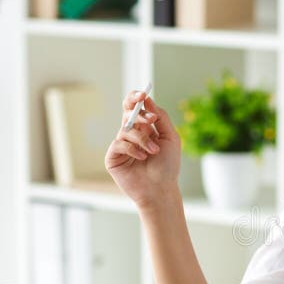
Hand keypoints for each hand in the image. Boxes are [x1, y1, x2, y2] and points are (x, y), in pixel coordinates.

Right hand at [104, 90, 181, 208]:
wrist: (161, 189)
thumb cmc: (168, 165)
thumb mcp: (171, 138)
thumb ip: (161, 118)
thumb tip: (148, 99)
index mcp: (144, 128)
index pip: (135, 107)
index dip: (135, 98)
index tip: (143, 94)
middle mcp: (131, 134)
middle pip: (127, 113)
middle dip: (139, 115)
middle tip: (152, 121)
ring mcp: (120, 145)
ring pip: (126, 129)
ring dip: (143, 139)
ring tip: (154, 151)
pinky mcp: (112, 157)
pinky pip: (119, 144)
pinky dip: (132, 148)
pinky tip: (142, 157)